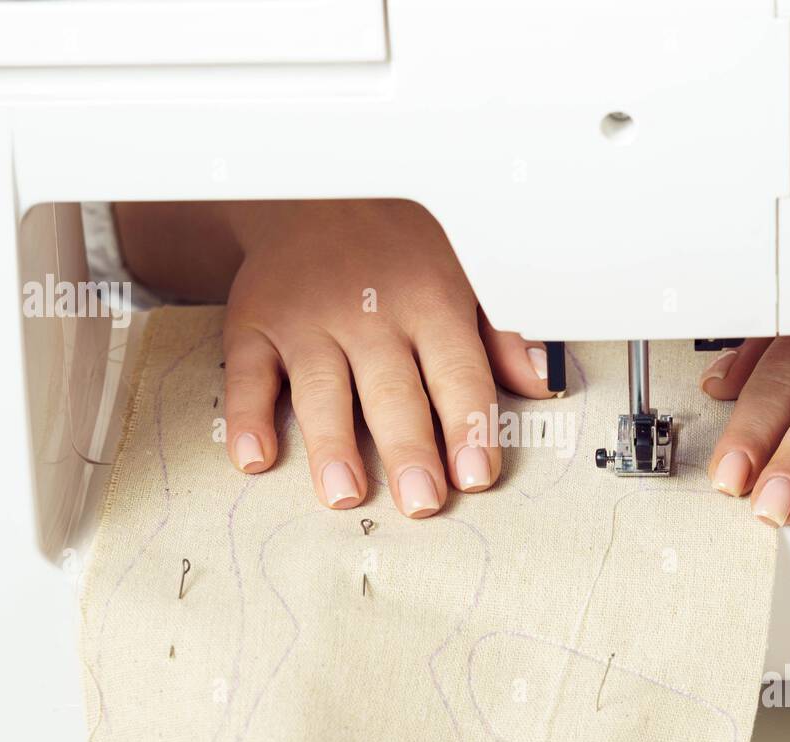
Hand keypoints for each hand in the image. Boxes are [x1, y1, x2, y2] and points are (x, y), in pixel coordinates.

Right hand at [220, 200, 552, 516]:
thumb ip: (499, 336)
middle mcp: (369, 313)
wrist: (314, 190)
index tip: (476, 476)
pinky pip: (249, 373)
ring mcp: (308, 320)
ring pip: (322, 389)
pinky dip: (248, 417)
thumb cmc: (399, 248)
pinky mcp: (256, 324)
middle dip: (408, 449)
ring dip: (332, 445)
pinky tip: (256, 458)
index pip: (457, 374)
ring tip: (344, 494)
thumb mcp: (461, 276)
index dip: (468, 427)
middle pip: (392, 391)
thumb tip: (541, 384)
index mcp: (430, 303)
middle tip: (421, 502)